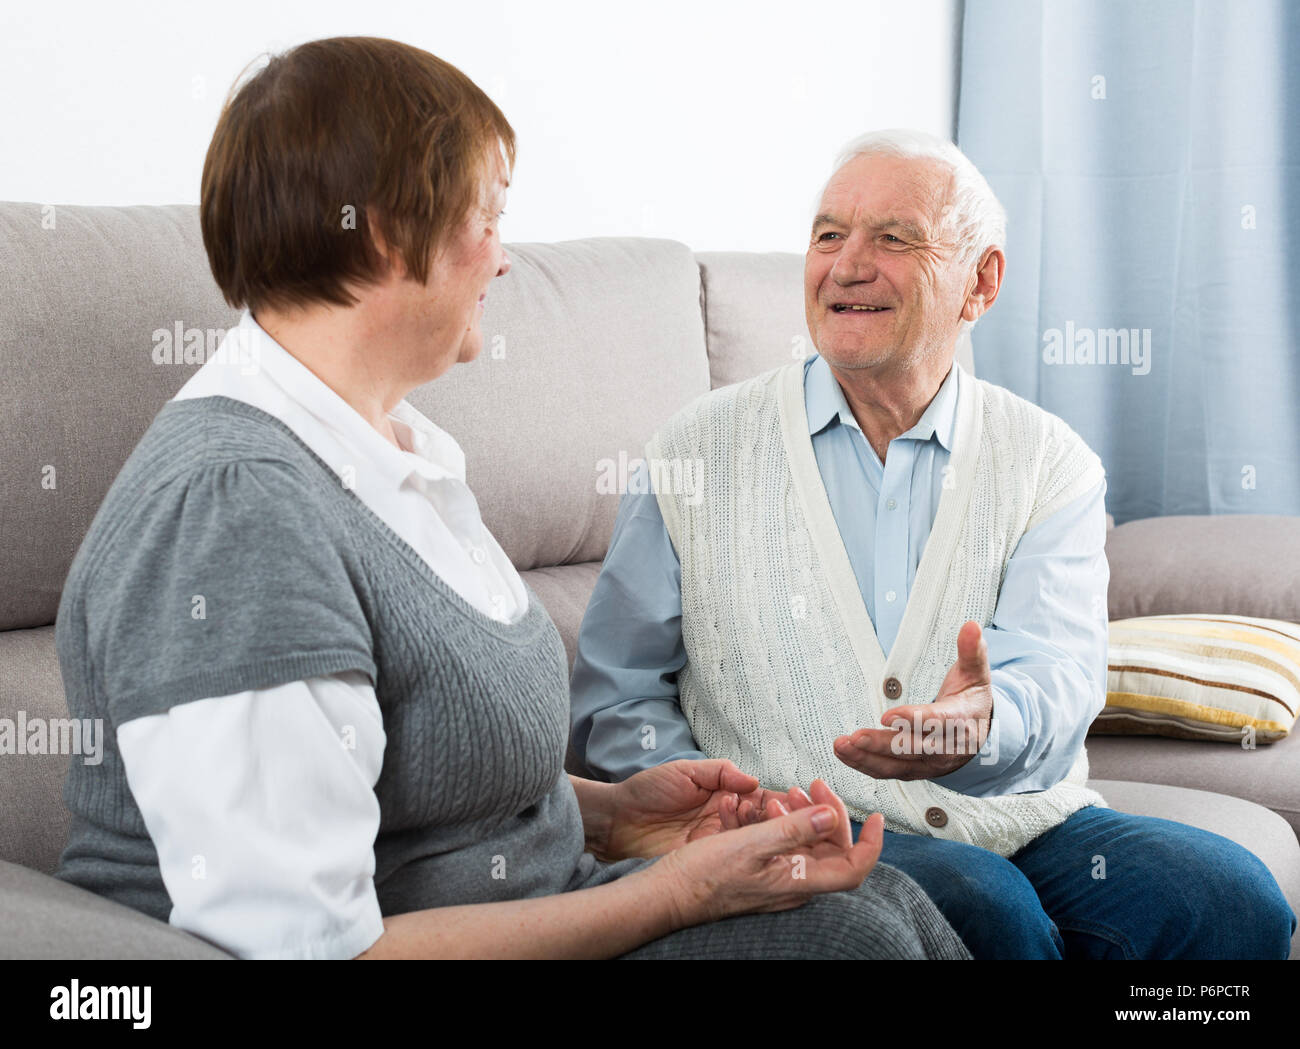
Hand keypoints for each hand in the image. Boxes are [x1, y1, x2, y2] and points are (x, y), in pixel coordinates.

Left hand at [602, 759, 797, 860]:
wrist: (616, 821)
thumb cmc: (647, 790)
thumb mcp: (684, 771)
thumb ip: (719, 772)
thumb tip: (752, 780)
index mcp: (725, 794)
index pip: (761, 798)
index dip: (779, 800)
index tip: (793, 800)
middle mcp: (726, 819)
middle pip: (765, 823)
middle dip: (777, 819)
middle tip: (779, 815)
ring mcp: (717, 842)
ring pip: (753, 841)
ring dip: (760, 833)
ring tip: (755, 821)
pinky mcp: (706, 860)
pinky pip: (732, 857)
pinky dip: (744, 851)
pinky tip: (746, 845)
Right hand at [652, 779, 885, 925]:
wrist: (667, 894)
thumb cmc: (705, 875)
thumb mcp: (752, 845)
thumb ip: (794, 829)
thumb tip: (831, 815)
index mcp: (799, 882)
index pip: (853, 868)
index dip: (871, 843)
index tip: (876, 816)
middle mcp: (794, 885)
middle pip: (831, 850)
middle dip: (829, 813)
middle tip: (813, 784)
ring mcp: (777, 880)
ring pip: (807, 844)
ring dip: (803, 814)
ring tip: (784, 792)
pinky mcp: (761, 873)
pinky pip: (784, 845)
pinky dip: (781, 822)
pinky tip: (762, 806)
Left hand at [834, 620, 992, 780]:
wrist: (982, 737)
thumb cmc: (972, 702)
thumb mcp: (976, 675)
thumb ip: (972, 651)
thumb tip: (971, 626)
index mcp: (960, 721)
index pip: (936, 723)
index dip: (913, 720)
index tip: (889, 716)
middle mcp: (944, 748)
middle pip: (911, 749)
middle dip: (882, 744)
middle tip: (855, 737)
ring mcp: (929, 763)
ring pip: (896, 765)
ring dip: (866, 758)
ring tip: (842, 746)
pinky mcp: (914, 770)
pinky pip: (888, 772)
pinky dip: (865, 765)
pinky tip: (845, 754)